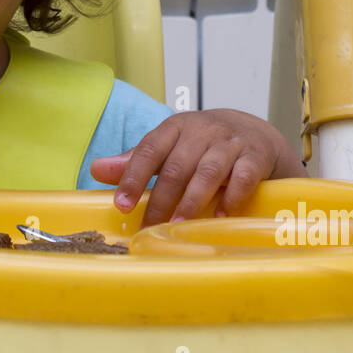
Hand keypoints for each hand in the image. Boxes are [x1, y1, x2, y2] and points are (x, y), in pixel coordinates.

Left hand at [89, 109, 308, 226]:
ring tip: (178, 225)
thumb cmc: (203, 143)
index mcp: (175, 127)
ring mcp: (231, 143)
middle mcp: (202, 131)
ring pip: (208, 171)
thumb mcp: (169, 146)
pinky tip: (220, 216)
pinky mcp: (255, 156)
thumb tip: (96, 169)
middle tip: (149, 226)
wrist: (255, 132)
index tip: (120, 205)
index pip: (149, 149)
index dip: (132, 177)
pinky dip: (232, 197)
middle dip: (160, 199)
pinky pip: (243, 177)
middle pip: (177, 166)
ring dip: (192, 200)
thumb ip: (135, 161)